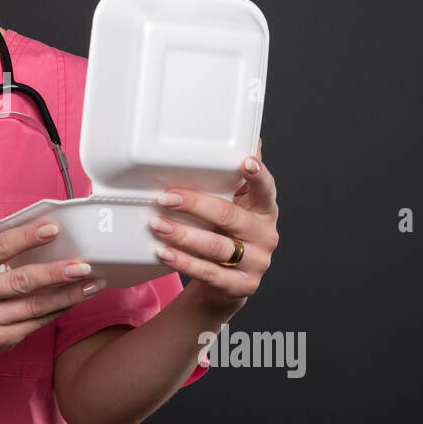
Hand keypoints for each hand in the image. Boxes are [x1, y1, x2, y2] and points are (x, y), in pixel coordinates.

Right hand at [0, 204, 108, 360]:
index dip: (26, 238)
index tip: (53, 229)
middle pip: (20, 281)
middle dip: (54, 273)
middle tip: (82, 265)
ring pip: (33, 306)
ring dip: (67, 295)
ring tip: (91, 283)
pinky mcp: (0, 339)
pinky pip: (35, 323)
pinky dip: (58, 311)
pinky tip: (75, 300)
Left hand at [147, 137, 279, 314]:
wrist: (228, 282)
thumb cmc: (229, 234)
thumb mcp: (237, 206)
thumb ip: (236, 179)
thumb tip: (250, 137)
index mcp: (265, 210)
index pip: (266, 189)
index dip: (258, 176)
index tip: (246, 162)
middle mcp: (265, 235)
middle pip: (230, 216)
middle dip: (196, 205)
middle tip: (166, 198)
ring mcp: (256, 263)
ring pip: (217, 246)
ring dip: (183, 235)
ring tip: (157, 224)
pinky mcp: (241, 286)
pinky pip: (209, 273)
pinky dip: (184, 262)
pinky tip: (163, 253)